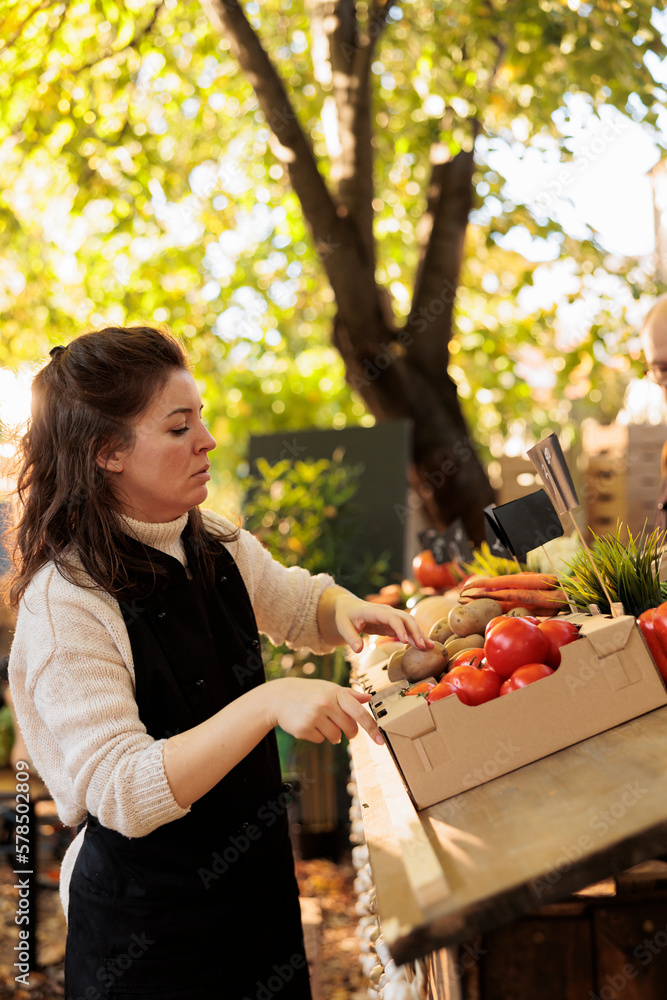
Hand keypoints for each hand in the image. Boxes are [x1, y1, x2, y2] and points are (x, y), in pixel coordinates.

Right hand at [263, 677, 384, 745]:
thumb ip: (349, 694)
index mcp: (335, 692)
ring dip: (332, 734)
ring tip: (319, 720)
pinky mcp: (304, 729)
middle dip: (349, 732)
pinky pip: (320, 740)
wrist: (278, 697)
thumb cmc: (308, 692)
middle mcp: (326, 703)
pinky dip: (317, 736)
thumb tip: (368, 697)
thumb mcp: (328, 688)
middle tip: (341, 726)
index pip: (359, 712)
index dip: (372, 727)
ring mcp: (314, 716)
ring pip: (335, 737)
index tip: (381, 740)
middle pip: (350, 729)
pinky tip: (308, 724)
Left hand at [333, 592, 433, 654]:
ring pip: (410, 623)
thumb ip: (350, 638)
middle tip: (424, 647)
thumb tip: (358, 650)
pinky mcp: (393, 624)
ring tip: (430, 648)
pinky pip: (407, 629)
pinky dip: (415, 636)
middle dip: (416, 631)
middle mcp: (386, 611)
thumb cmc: (345, 616)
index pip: (391, 617)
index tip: (406, 641)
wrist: (348, 607)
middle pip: (406, 618)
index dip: (400, 628)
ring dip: (420, 634)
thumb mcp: (343, 626)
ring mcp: (391, 616)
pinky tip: (423, 646)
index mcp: (374, 611)